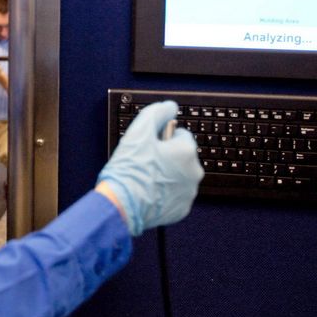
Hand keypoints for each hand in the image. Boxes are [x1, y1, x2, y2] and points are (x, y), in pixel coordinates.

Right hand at [96, 101, 202, 235]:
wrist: (122, 204)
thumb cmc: (130, 170)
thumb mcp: (138, 131)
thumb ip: (156, 113)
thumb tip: (169, 107)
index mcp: (186, 151)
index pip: (181, 135)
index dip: (162, 138)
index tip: (150, 145)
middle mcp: (194, 172)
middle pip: (181, 156)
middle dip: (167, 156)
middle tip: (145, 161)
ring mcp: (189, 193)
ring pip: (179, 176)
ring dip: (166, 174)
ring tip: (145, 177)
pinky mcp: (182, 209)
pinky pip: (175, 195)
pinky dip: (165, 192)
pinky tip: (149, 190)